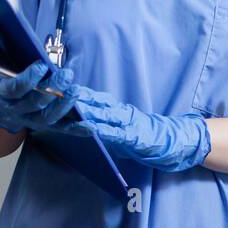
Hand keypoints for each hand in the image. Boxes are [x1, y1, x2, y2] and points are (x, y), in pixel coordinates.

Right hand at [0, 58, 77, 133]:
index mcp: (1, 90)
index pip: (15, 88)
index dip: (29, 79)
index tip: (42, 65)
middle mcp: (15, 108)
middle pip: (34, 103)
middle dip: (52, 89)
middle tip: (67, 74)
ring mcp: (30, 118)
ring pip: (47, 118)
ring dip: (64, 105)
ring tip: (77, 90)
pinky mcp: (44, 124)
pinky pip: (60, 129)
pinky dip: (76, 130)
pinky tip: (91, 128)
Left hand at [60, 85, 211, 171]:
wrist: (173, 144)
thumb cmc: (144, 138)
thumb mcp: (119, 129)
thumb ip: (102, 124)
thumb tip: (78, 119)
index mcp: (116, 110)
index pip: (92, 98)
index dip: (74, 92)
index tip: (54, 84)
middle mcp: (121, 112)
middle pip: (95, 101)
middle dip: (75, 96)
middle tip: (55, 88)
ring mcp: (128, 123)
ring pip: (104, 113)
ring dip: (87, 109)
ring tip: (70, 104)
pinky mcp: (135, 137)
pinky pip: (117, 132)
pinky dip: (104, 129)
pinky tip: (91, 127)